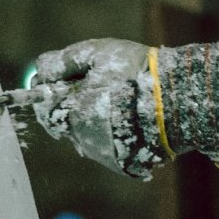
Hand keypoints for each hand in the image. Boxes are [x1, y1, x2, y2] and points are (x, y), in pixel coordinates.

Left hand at [28, 37, 218, 179]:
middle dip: (69, 105)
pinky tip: (127, 118)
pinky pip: (104, 147)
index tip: (57, 81)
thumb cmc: (136, 72)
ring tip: (118, 101)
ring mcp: (102, 153)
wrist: (179, 100)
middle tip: (93, 88)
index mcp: (72, 111)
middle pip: (62, 123)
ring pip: (84, 135)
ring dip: (90, 119)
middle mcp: (82, 137)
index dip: (46, 92)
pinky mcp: (120, 164)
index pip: (42, 106)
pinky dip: (109, 133)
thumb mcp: (96, 54)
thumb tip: (39, 72)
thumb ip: (63, 62)